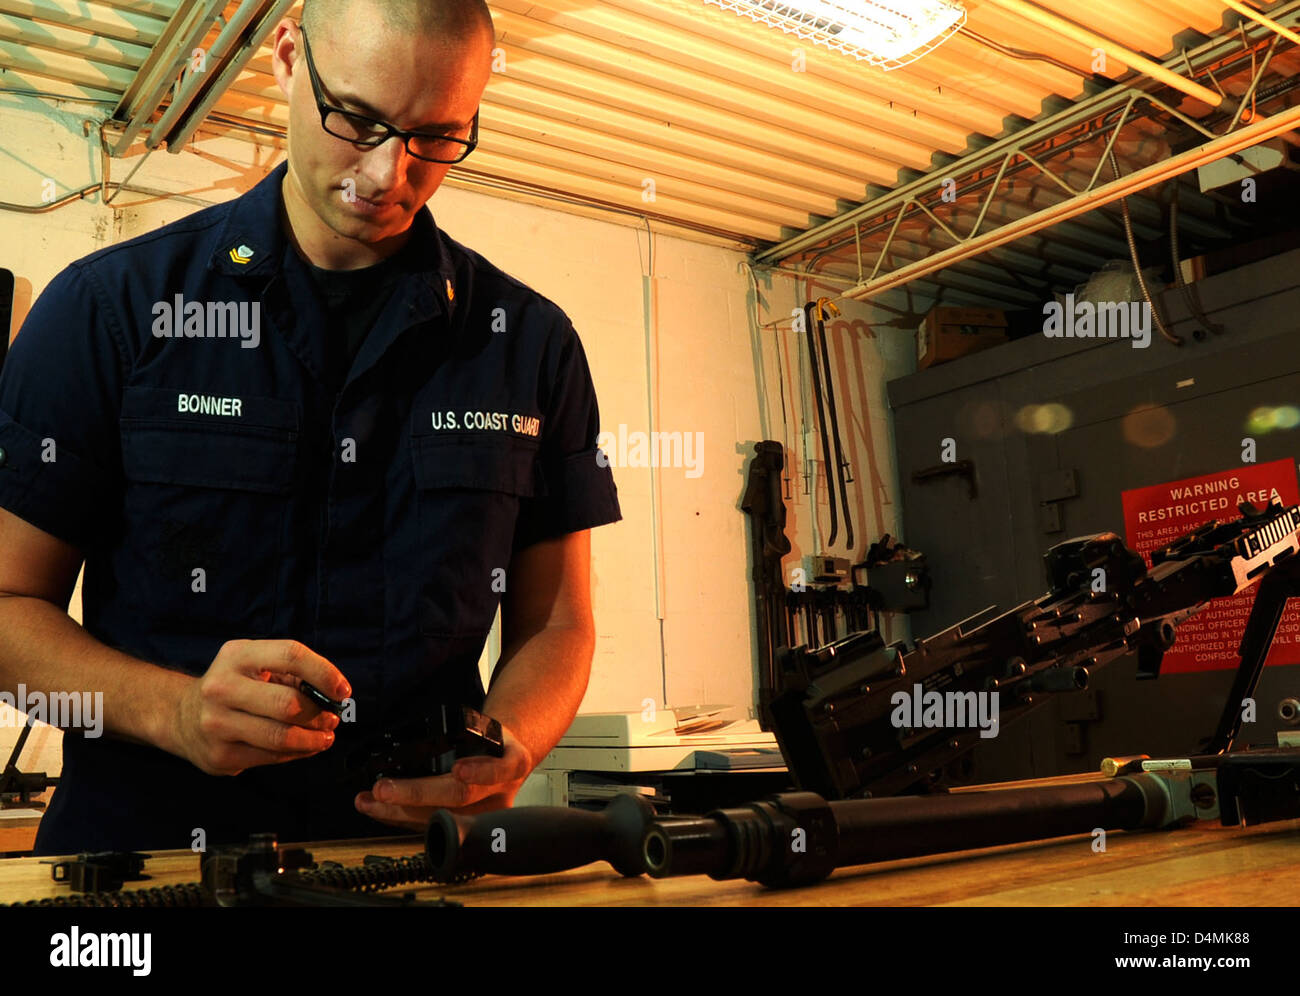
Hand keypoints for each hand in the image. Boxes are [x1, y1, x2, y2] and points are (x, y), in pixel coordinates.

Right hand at [171, 639, 349, 775]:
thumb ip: (292, 674)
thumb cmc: (235, 685)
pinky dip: (296, 753)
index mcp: (237, 655)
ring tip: (325, 736)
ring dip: (313, 739)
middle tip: (333, 718)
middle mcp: (221, 687)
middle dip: (319, 714)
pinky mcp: (219, 756)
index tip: (343, 691)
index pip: (291, 655)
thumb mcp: (255, 664)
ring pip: (281, 737)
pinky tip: (304, 747)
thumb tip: (333, 695)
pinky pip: (271, 758)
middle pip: (288, 703)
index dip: (324, 673)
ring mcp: (217, 724)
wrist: (180, 715)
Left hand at [353, 723, 532, 830]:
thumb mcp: (492, 730)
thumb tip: (421, 731)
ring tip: (369, 800)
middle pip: (460, 796)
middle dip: (416, 794)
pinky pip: (433, 825)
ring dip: (399, 810)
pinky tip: (379, 810)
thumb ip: (470, 731)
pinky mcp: (466, 825)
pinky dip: (401, 817)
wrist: (509, 760)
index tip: (459, 770)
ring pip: (442, 816)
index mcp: (512, 760)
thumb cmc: (495, 742)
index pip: (502, 767)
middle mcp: (500, 791)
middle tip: (384, 789)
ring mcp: (484, 813)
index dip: (481, 772)